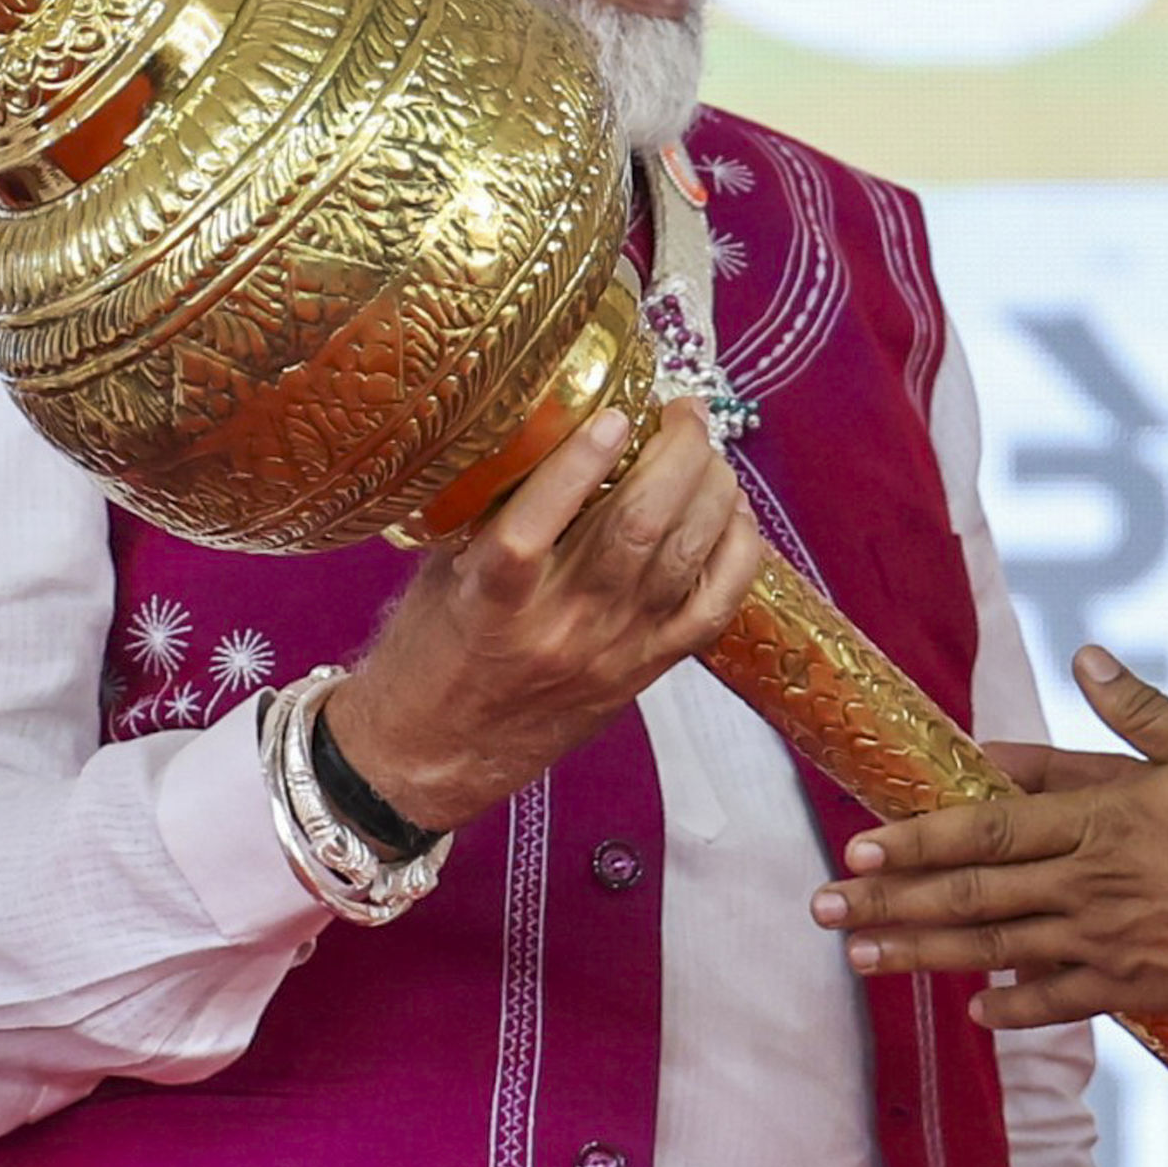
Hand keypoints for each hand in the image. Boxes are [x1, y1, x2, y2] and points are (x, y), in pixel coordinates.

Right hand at [326, 404, 764, 835]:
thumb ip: (491, 509)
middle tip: (681, 412)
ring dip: (710, 487)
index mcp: (491, 603)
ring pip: (684, 555)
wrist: (433, 754)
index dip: (578, 464)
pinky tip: (734, 509)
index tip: (614, 413)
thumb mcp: (443, 573)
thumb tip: (548, 425)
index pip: (531, 527)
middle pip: (636, 528)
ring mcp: (613, 650)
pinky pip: (715, 605)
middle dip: (675, 454)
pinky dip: (737, 549)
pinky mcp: (647, 670)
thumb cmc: (430, 652)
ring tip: (707, 447)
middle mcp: (559, 627)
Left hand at [814, 648, 1167, 1031]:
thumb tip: (1091, 660)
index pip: (993, 819)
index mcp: (1111, 814)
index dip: (921, 829)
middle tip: (825, 906)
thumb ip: (1151, 713)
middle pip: (972, 888)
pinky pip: (1060, 1001)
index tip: (863, 838)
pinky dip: (1013, 1006)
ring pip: (996, 946)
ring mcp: (1113, 943)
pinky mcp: (1142, 990)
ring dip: (922, 952)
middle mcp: (1095, 883)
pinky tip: (975, 1012)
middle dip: (890, 898)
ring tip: (861, 957)